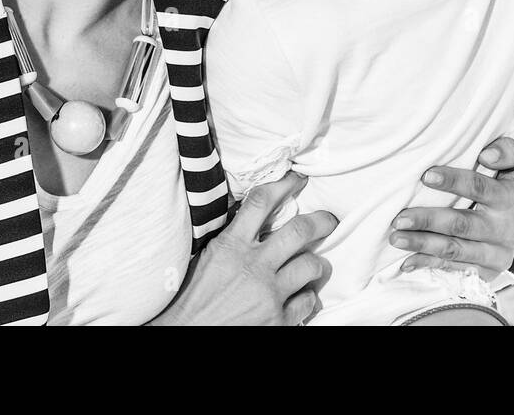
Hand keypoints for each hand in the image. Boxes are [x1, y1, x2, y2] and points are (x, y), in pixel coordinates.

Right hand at [149, 172, 335, 325]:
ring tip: (313, 265)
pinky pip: (307, 301)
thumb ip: (231, 239)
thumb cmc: (191, 300)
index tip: (297, 178)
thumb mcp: (204, 259)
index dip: (284, 184)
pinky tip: (300, 296)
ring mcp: (269, 294)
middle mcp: (253, 266)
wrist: (185, 335)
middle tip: (328, 220)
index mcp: (231, 246)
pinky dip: (307, 297)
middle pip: (299, 231)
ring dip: (316, 264)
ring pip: (310, 266)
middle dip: (321, 221)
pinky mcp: (278, 320)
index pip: (261, 203)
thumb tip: (253, 220)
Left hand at [388, 136, 513, 278]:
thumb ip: (508, 151)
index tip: (426, 176)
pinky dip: (428, 264)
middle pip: (462, 224)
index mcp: (512, 199)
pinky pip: (453, 268)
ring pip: (454, 249)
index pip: (480, 188)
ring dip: (423, 244)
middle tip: (400, 218)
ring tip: (396, 238)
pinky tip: (406, 261)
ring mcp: (496, 253)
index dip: (453, 181)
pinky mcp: (487, 271)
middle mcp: (506, 228)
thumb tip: (486, 155)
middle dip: (428, 221)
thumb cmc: (507, 183)